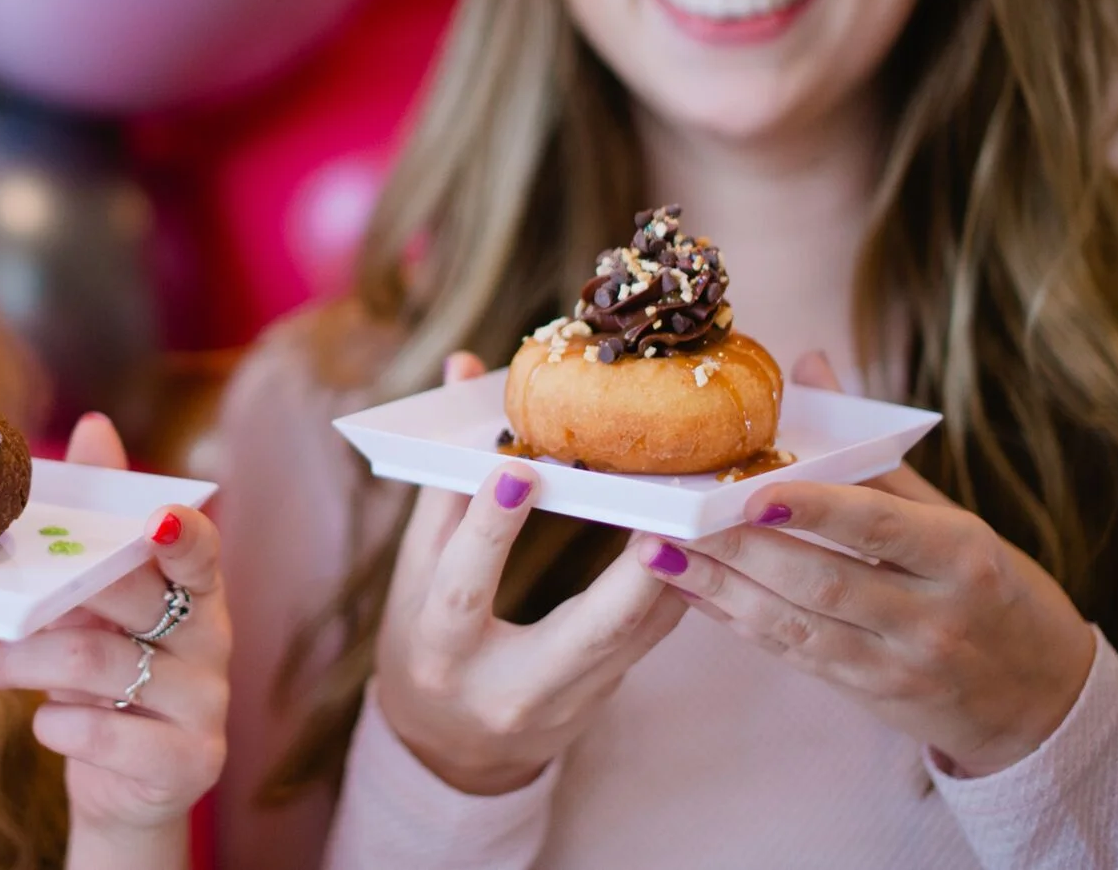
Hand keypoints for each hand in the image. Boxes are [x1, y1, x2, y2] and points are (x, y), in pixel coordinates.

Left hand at [0, 413, 228, 868]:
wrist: (127, 785)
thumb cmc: (110, 674)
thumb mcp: (102, 600)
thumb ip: (100, 524)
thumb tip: (94, 425)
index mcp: (196, 592)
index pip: (202, 552)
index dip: (184, 534)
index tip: (155, 520)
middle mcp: (211, 643)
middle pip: (138, 600)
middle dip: (62, 596)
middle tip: (9, 603)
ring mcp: (204, 705)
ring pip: (105, 666)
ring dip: (32, 663)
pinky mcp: (186, 764)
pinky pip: (106, 736)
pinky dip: (56, 726)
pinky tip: (45, 723)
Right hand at [374, 354, 686, 795]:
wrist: (450, 745)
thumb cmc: (424, 638)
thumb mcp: (416, 570)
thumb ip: (445, 476)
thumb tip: (463, 372)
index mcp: (439, 648)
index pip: (460, 589)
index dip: (488, 530)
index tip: (515, 467)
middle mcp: (504, 687)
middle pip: (579, 632)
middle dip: (627, 576)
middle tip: (661, 514)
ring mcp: (563, 703)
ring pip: (634, 639)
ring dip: (673, 575)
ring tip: (700, 514)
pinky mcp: (602, 700)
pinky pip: (648, 642)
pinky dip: (674, 588)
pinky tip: (697, 543)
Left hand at [635, 353, 1096, 776]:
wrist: (1040, 698)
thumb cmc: (988, 586)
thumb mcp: (953, 517)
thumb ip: (873, 452)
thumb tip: (810, 365)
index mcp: (961, 555)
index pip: (878, 527)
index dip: (813, 510)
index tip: (750, 491)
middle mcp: (934, 615)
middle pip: (821, 579)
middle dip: (739, 548)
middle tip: (672, 517)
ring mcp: (902, 663)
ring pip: (797, 624)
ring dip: (720, 588)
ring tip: (659, 553)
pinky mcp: (872, 696)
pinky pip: (795, 653)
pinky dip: (738, 620)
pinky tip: (692, 591)